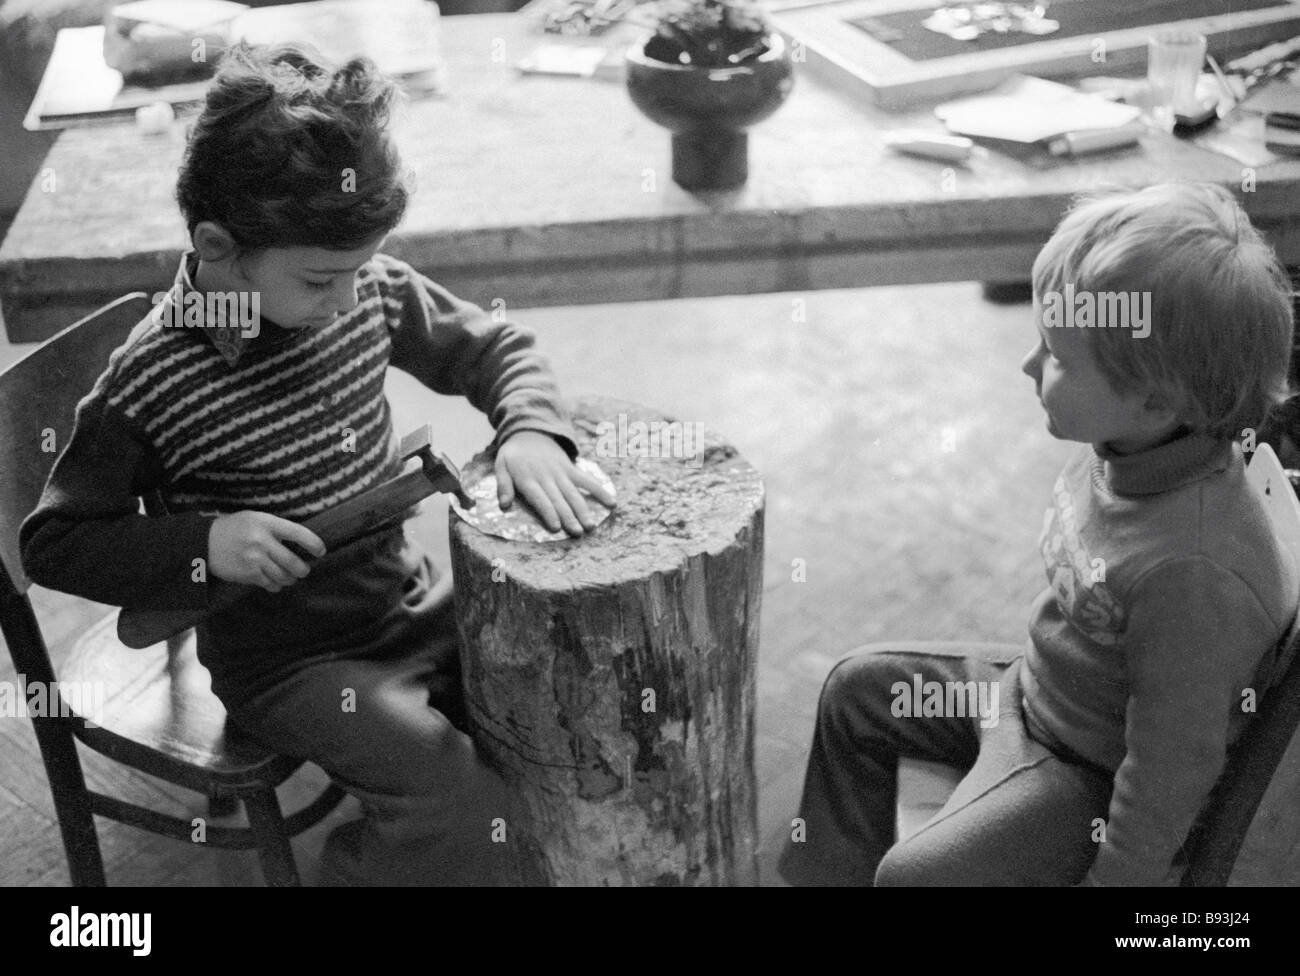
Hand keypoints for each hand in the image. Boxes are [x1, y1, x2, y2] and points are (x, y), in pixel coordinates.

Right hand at [208, 511, 325, 591]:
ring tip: (290, 577)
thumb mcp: (255, 518)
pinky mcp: (247, 574)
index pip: (298, 533)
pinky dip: (276, 586)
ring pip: (284, 576)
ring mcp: (254, 559)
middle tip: (304, 571)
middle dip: (303, 570)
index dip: (313, 543)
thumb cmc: (234, 528)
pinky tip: (275, 583)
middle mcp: (262, 541)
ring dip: (290, 579)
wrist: (204, 542)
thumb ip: (276, 528)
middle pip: (293, 562)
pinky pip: (270, 584)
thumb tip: (300, 542)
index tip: (321, 551)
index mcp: (266, 523)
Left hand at [495, 430, 616, 536]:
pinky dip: (599, 491)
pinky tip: (611, 503)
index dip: (548, 512)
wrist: (530, 431)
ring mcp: (561, 472)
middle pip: (559, 499)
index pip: (539, 498)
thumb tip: (503, 506)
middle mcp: (547, 476)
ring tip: (591, 526)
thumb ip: (503, 485)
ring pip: (574, 494)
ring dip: (583, 510)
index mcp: (528, 478)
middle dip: (568, 517)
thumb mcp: (500, 466)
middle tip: (577, 533)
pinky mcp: (571, 469)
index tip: (556, 527)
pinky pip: (587, 480)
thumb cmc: (513, 455)